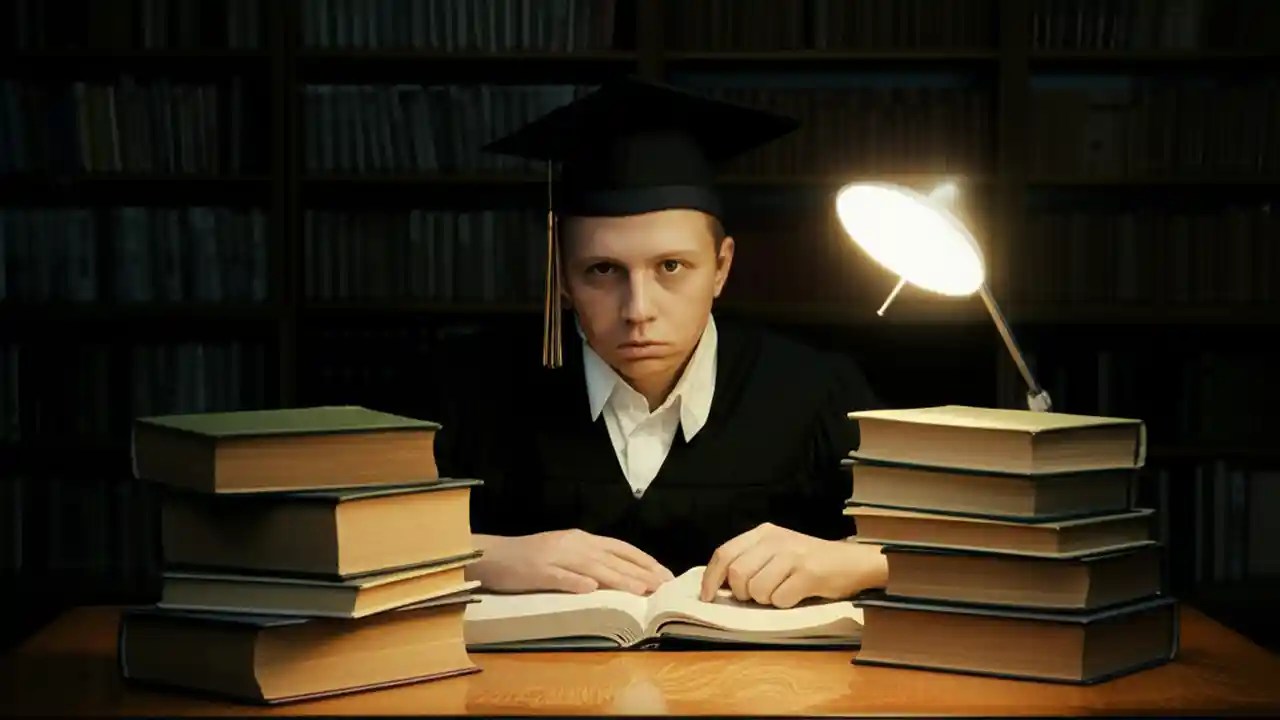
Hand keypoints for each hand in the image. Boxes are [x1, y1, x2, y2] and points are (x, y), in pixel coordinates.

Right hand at [469, 530, 674, 595]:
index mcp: (581, 539)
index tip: (665, 574)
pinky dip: (575, 582)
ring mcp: (555, 556)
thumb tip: (622, 576)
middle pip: (612, 558)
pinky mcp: (537, 570)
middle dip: (640, 571)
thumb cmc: (531, 559)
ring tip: (639, 589)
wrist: (493, 556)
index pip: (620, 548)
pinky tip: (590, 590)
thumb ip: (591, 563)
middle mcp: (573, 544)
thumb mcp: (566, 555)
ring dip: (617, 578)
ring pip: (592, 567)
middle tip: (662, 586)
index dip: (644, 560)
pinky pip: (559, 576)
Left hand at [699, 523, 887, 608]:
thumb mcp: (776, 551)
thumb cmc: (810, 560)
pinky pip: (780, 599)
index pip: (725, 553)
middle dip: (743, 593)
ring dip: (766, 600)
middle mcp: (775, 540)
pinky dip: (785, 604)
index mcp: (763, 532)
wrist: (852, 563)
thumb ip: (750, 560)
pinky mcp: (808, 574)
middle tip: (759, 595)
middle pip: (738, 575)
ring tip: (782, 591)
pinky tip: (797, 595)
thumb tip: (718, 585)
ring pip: (757, 590)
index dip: (711, 578)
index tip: (707, 596)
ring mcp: (792, 556)